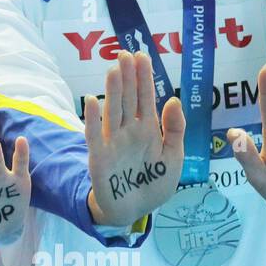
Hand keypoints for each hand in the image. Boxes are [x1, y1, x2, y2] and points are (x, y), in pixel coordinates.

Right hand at [85, 50, 185, 227]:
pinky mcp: (99, 157)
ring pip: (113, 111)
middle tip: (125, 53)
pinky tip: (90, 100)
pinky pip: (94, 135)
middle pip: (127, 99)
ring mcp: (113, 142)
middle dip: (127, 77)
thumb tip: (173, 99)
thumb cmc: (153, 184)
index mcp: (148, 130)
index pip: (145, 98)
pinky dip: (91, 119)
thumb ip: (175, 130)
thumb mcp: (174, 157)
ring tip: (114, 69)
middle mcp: (128, 131)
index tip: (142, 56)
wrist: (134, 211)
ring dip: (112, 91)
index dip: (144, 78)